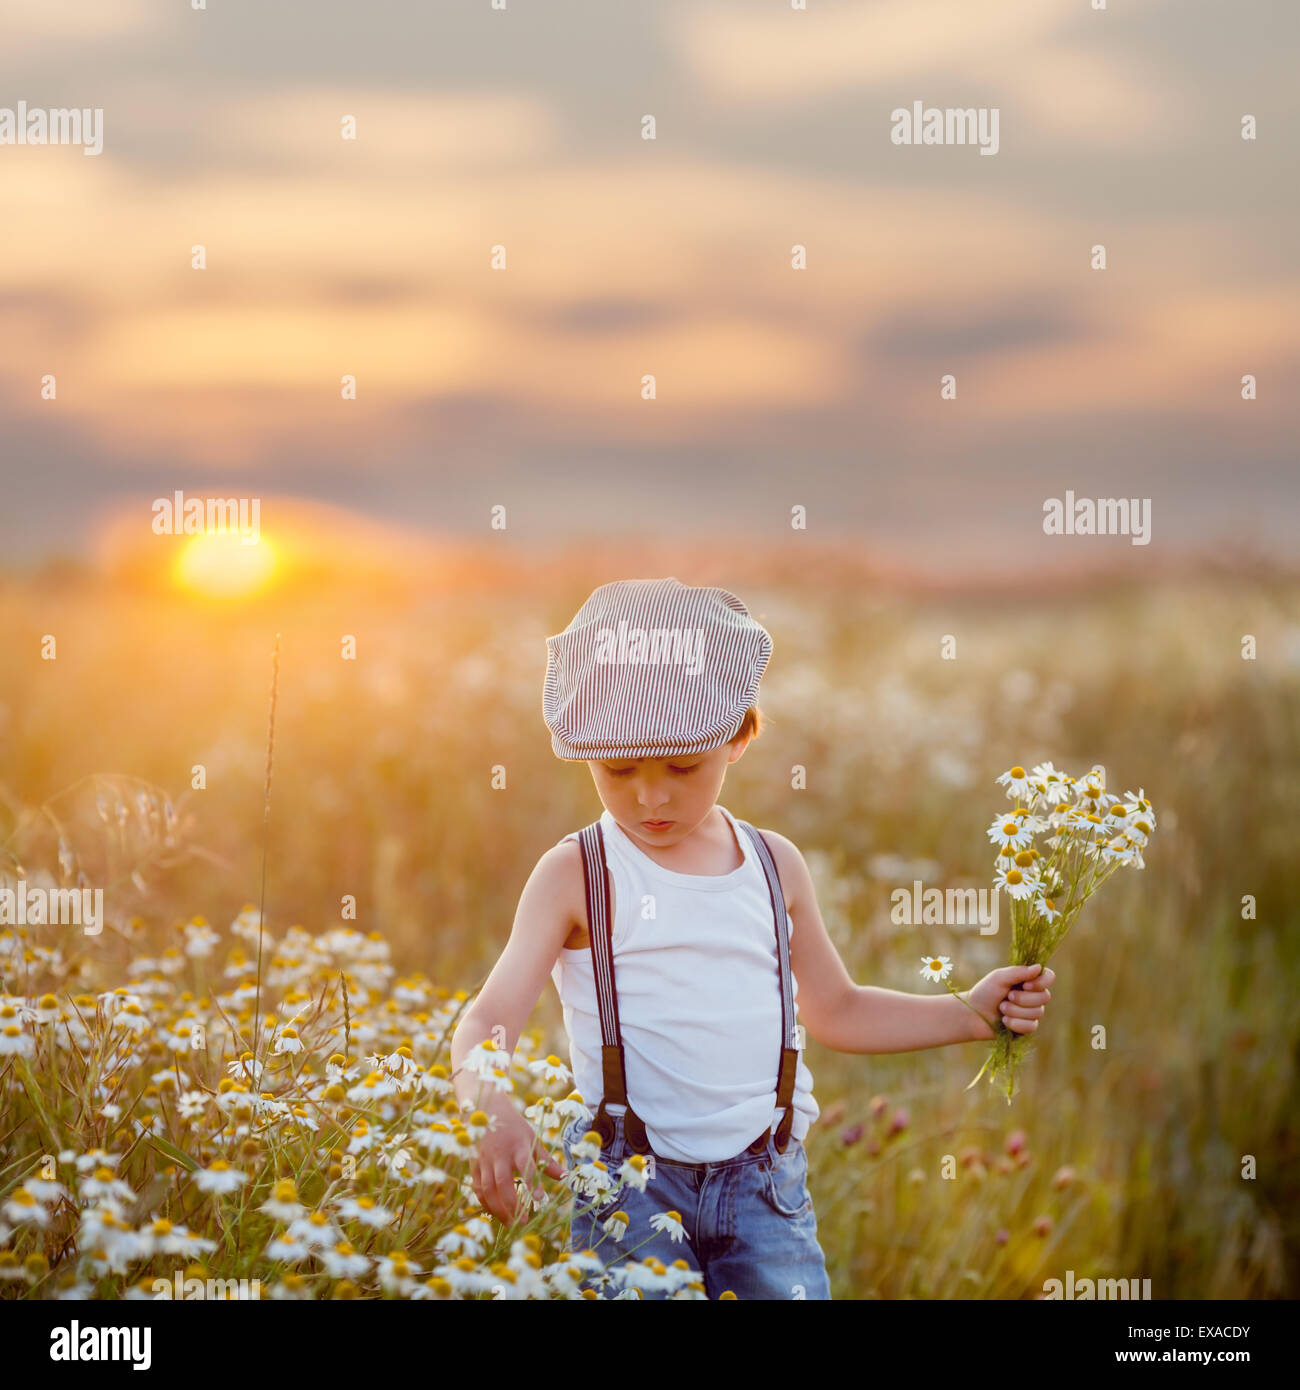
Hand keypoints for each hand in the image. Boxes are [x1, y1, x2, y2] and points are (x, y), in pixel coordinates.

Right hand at [470, 1108, 567, 1224]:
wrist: (486, 1109)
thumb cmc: (514, 1127)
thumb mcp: (533, 1138)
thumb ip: (547, 1160)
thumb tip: (566, 1177)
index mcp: (517, 1145)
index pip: (525, 1164)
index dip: (531, 1182)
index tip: (539, 1199)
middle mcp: (499, 1153)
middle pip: (502, 1182)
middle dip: (512, 1204)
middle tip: (524, 1221)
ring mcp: (483, 1160)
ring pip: (487, 1189)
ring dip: (498, 1209)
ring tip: (511, 1223)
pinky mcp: (473, 1165)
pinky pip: (477, 1188)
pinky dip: (486, 1203)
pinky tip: (496, 1213)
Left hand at [963, 963, 1055, 1040]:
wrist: (973, 1014)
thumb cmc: (985, 992)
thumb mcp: (999, 978)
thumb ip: (1018, 972)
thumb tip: (1039, 967)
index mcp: (1028, 980)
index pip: (1048, 977)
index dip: (1042, 982)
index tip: (1025, 985)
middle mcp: (1033, 995)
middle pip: (1045, 997)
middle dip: (1024, 998)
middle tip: (1007, 996)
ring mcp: (1031, 1012)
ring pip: (1037, 1013)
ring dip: (1016, 1010)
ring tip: (1001, 1008)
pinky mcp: (1027, 1027)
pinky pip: (1031, 1026)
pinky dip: (1016, 1023)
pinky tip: (1004, 1021)